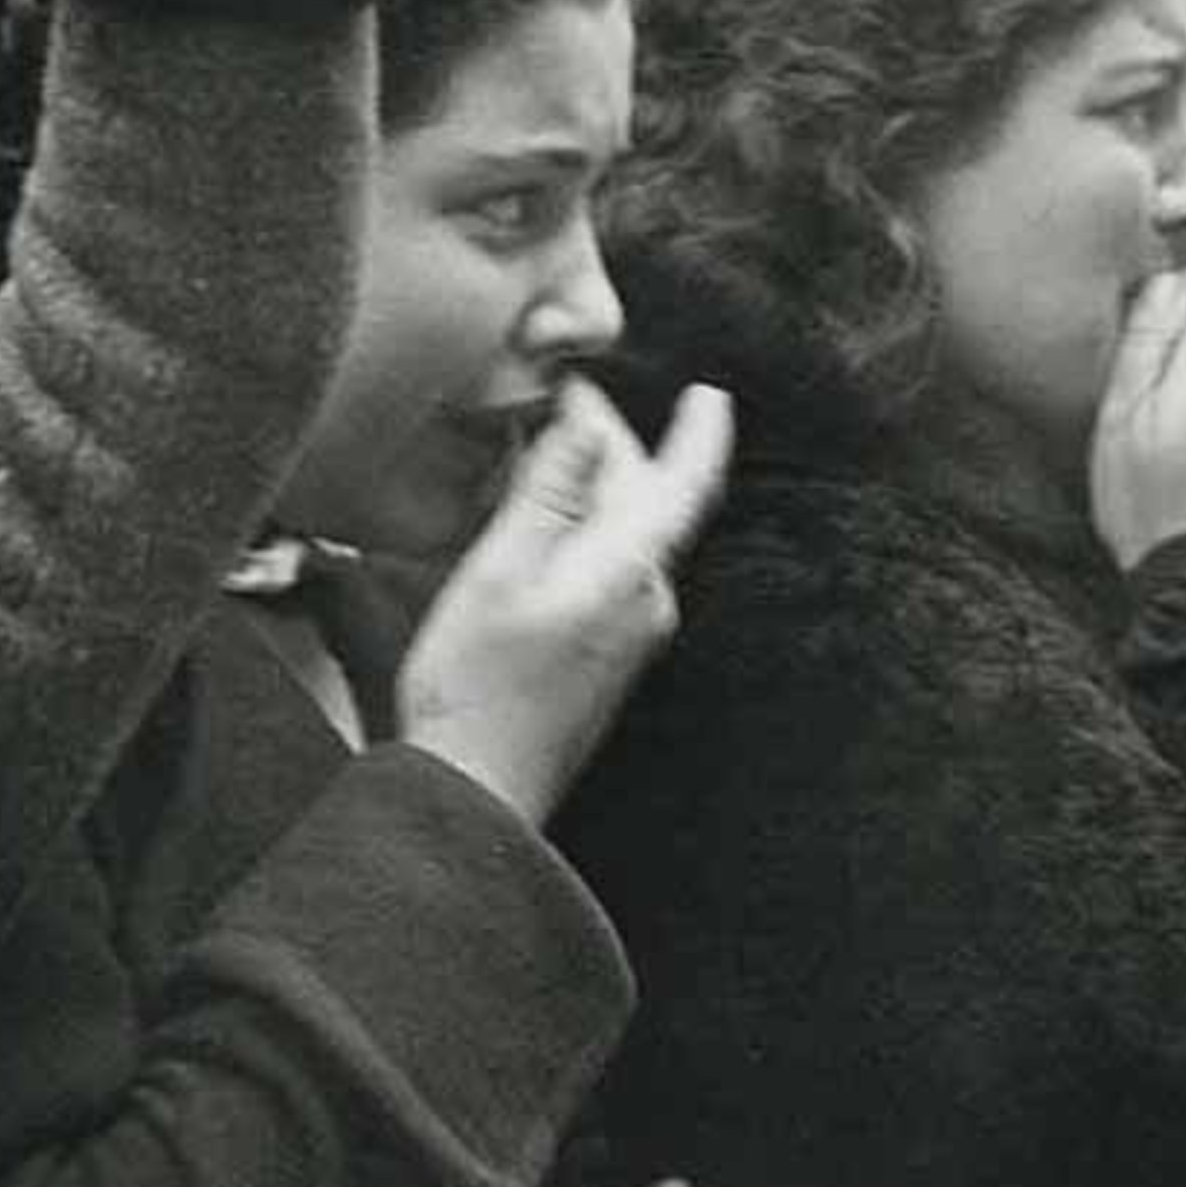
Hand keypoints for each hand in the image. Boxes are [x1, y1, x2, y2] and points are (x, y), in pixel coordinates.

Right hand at [396, 378, 732, 826]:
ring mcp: (632, 632)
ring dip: (592, 486)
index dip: (701, 435)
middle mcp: (648, 601)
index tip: (709, 395)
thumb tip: (589, 425)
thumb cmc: (478, 685)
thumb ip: (549, 492)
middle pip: (646, 499)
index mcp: (629, 572)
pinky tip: (539, 523)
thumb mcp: (501, 569)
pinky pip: (611, 566)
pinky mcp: (609, 653)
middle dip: (612, 446)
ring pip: (625, 531)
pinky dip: (582, 528)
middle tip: (558, 402)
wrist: (476, 791)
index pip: (686, 487)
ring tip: (539, 451)